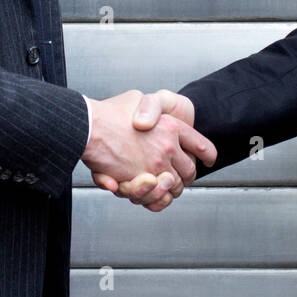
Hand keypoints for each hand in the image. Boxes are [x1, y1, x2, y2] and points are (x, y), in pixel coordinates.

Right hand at [82, 90, 214, 210]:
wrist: (87, 126)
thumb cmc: (109, 111)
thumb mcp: (136, 98)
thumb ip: (150, 108)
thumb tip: (150, 118)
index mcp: (172, 126)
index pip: (201, 145)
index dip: (207, 155)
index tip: (208, 159)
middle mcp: (167, 147)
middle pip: (189, 171)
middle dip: (186, 176)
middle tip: (180, 176)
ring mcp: (155, 165)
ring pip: (175, 186)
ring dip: (171, 188)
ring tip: (163, 183)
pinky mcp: (139, 181)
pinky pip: (159, 197)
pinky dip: (158, 198)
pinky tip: (153, 191)